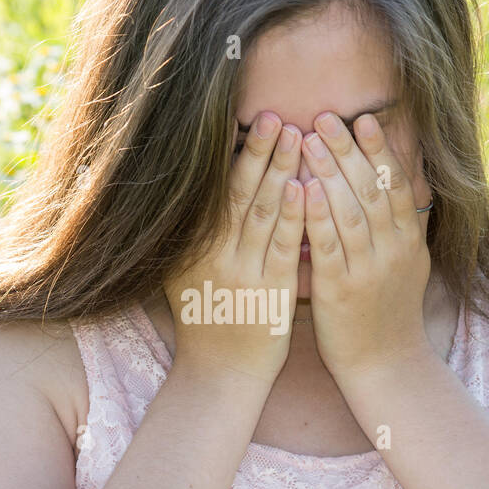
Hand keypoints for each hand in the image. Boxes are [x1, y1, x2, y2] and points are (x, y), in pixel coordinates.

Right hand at [163, 112, 304, 385]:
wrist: (221, 373)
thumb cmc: (207, 316)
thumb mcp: (183, 271)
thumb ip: (188, 231)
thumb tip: (183, 182)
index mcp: (190, 245)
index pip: (211, 188)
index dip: (230, 153)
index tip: (245, 118)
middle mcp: (210, 254)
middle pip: (235, 192)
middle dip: (257, 152)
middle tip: (275, 115)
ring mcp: (239, 273)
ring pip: (260, 213)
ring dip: (280, 172)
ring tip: (298, 137)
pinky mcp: (268, 292)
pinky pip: (281, 246)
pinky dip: (292, 216)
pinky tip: (305, 187)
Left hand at [300, 111, 433, 380]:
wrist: (386, 367)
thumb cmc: (387, 314)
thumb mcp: (406, 265)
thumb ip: (399, 226)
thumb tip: (392, 184)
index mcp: (410, 241)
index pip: (395, 185)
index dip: (379, 150)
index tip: (362, 120)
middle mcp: (394, 250)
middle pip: (371, 189)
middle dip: (347, 150)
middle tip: (323, 118)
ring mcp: (369, 270)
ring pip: (351, 211)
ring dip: (329, 172)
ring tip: (306, 141)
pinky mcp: (343, 291)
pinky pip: (330, 246)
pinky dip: (317, 216)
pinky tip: (303, 190)